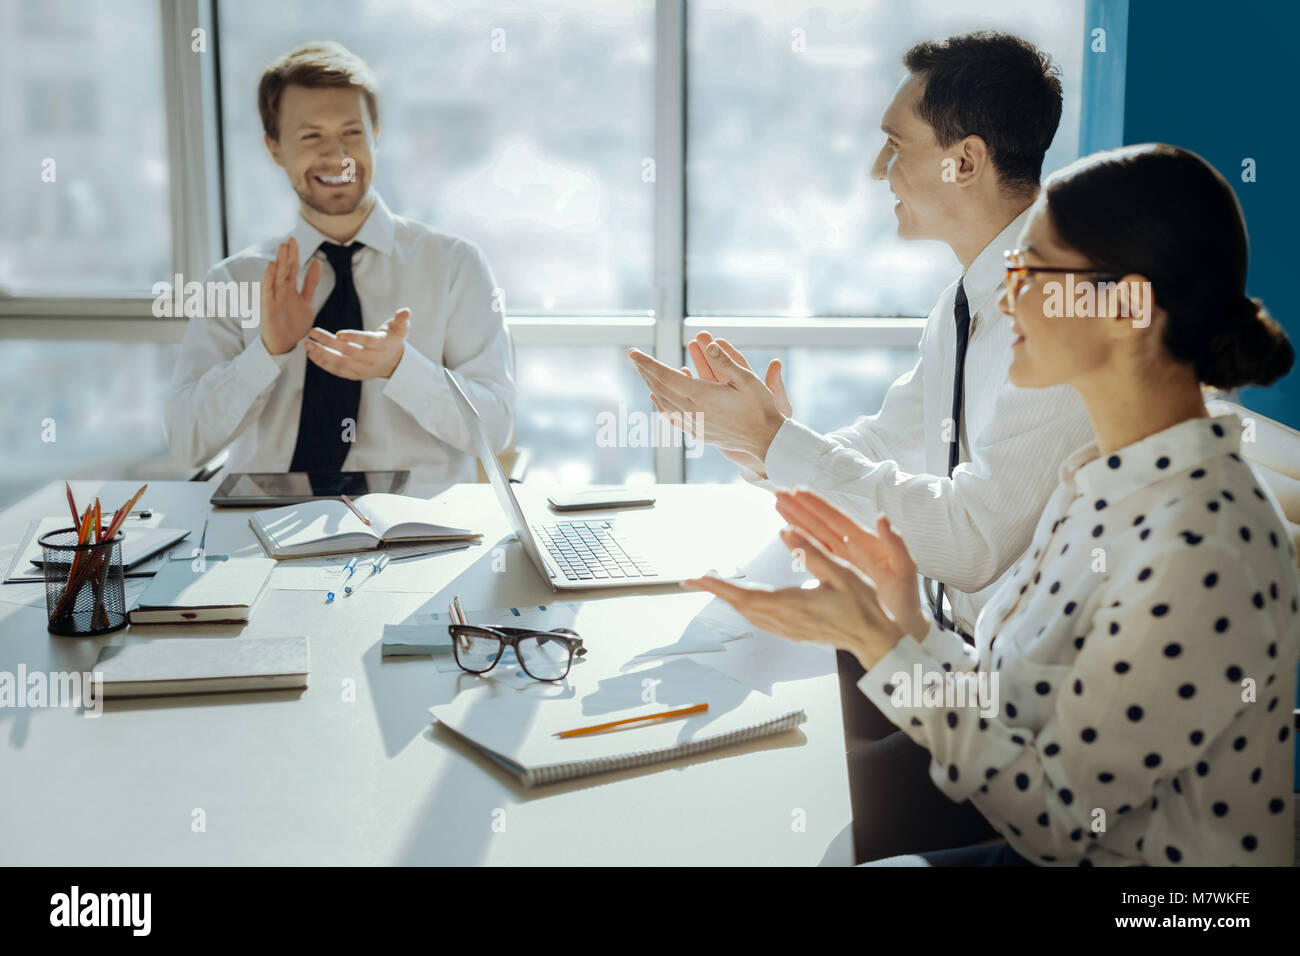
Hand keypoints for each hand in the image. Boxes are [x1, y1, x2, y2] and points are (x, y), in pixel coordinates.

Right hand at [260, 237, 321, 355]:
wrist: (285, 345)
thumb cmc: (294, 324)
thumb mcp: (307, 301)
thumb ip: (311, 282)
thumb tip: (317, 261)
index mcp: (290, 289)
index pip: (292, 269)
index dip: (294, 255)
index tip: (295, 240)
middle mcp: (281, 292)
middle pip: (284, 270)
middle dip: (287, 256)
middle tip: (290, 240)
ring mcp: (274, 299)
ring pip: (276, 278)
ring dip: (279, 263)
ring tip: (282, 248)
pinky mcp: (268, 308)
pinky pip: (268, 291)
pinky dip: (269, 279)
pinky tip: (271, 267)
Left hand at [305, 308, 410, 379]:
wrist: (395, 363)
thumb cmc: (393, 340)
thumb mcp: (400, 329)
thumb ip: (401, 319)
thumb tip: (406, 311)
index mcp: (381, 346)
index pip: (366, 342)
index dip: (352, 338)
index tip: (338, 334)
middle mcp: (371, 360)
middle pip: (348, 353)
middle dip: (328, 343)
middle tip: (313, 332)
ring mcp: (362, 369)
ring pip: (340, 364)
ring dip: (322, 355)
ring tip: (308, 344)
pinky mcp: (354, 375)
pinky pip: (337, 371)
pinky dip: (323, 364)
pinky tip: (312, 354)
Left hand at [628, 337, 787, 462]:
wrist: (766, 439)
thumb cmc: (760, 406)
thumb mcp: (747, 379)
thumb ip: (726, 361)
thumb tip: (709, 345)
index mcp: (702, 395)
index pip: (665, 375)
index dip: (647, 362)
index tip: (632, 352)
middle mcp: (693, 411)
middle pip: (659, 388)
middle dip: (645, 371)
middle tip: (634, 358)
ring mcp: (694, 424)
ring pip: (663, 403)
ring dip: (651, 386)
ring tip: (644, 373)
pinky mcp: (698, 433)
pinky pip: (671, 417)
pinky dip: (660, 405)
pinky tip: (657, 398)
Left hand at [683, 526, 906, 670]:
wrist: (876, 639)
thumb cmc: (864, 607)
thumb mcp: (840, 573)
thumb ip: (810, 552)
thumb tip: (786, 532)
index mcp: (792, 604)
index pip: (744, 595)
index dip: (718, 587)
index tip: (697, 579)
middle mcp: (785, 621)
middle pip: (740, 606)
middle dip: (716, 592)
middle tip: (694, 581)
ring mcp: (788, 630)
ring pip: (749, 615)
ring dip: (730, 600)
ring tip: (714, 587)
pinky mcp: (794, 633)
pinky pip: (761, 621)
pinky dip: (746, 608)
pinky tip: (745, 601)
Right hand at [689, 331, 791, 417]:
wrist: (765, 448)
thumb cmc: (775, 427)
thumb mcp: (779, 403)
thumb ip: (775, 385)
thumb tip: (776, 363)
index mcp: (750, 385)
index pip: (737, 363)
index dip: (727, 351)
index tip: (718, 339)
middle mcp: (734, 391)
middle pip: (718, 368)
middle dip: (707, 353)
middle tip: (698, 337)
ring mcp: (723, 402)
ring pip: (707, 382)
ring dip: (698, 367)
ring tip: (689, 352)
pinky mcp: (714, 415)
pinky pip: (699, 400)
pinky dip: (690, 390)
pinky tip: (683, 379)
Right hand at [773, 489, 925, 639]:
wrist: (901, 625)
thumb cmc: (905, 598)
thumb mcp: (905, 568)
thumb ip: (895, 544)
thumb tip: (883, 519)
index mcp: (866, 543)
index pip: (836, 519)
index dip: (817, 505)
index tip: (799, 492)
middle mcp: (850, 548)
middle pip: (819, 523)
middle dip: (799, 508)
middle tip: (780, 494)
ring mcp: (840, 561)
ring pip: (813, 536)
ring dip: (796, 521)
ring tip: (779, 506)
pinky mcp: (834, 575)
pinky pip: (812, 556)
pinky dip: (798, 545)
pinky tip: (787, 536)